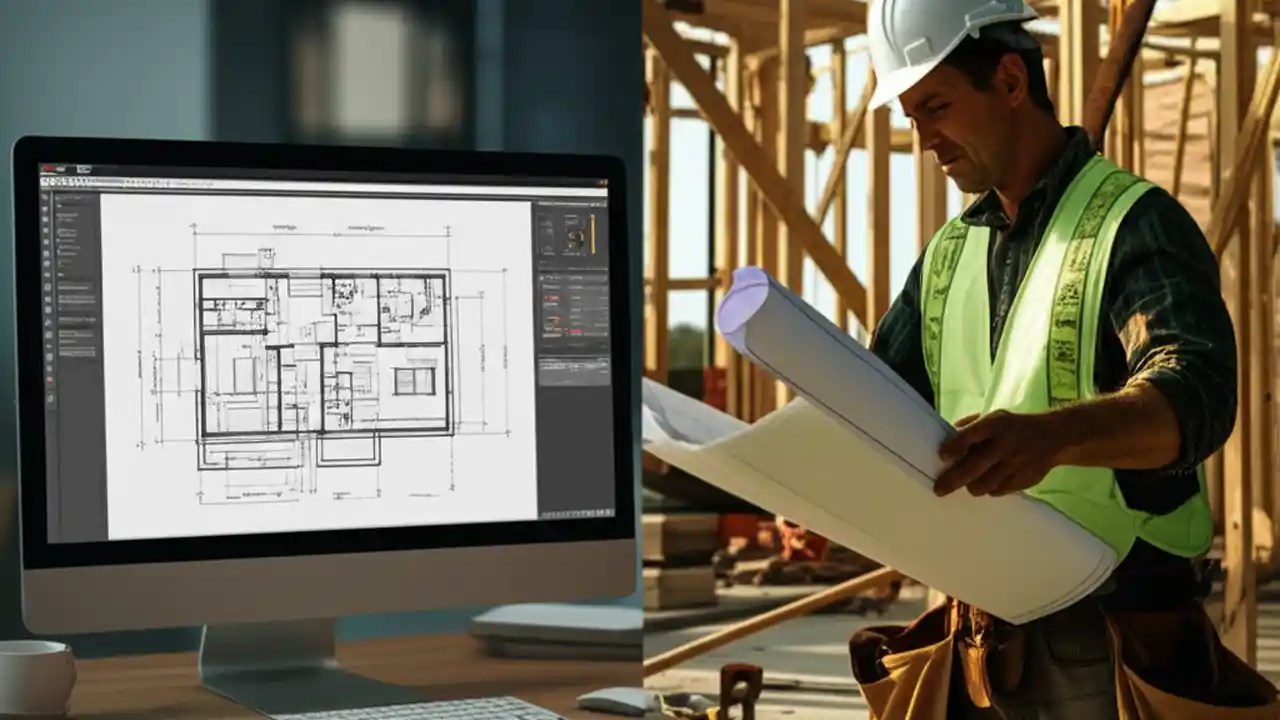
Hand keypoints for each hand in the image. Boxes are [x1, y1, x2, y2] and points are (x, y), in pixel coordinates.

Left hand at [933, 410, 1064, 497]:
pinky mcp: (1024, 480)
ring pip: (983, 485)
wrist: (1054, 437)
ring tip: (970, 482)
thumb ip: (971, 427)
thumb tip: (946, 439)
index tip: (942, 457)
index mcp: (995, 425)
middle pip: (972, 467)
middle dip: (952, 481)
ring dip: (972, 486)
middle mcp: (1005, 444)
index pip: (968, 436)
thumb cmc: (1015, 427)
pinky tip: (992, 480)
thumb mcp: (995, 417)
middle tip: (939, 490)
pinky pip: (998, 491)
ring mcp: (1015, 464)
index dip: (953, 447)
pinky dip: (990, 488)